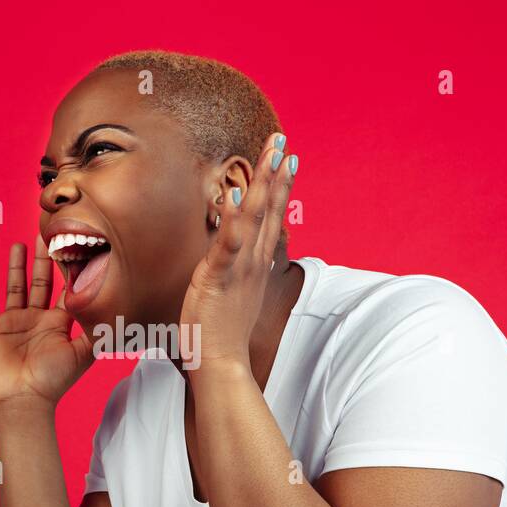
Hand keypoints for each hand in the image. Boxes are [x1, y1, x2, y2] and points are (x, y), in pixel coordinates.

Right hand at [0, 235, 94, 410]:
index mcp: (56, 322)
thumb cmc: (54, 379)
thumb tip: (118, 308)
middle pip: (39, 282)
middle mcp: (35, 318)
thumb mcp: (83, 353)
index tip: (72, 245)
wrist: (24, 399)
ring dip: (15, 266)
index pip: (62, 289)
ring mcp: (12, 321)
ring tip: (18, 245)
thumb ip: (99, 330)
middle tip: (45, 235)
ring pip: (13, 286)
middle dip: (42, 260)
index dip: (67, 269)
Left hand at [179, 132, 295, 374]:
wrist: (222, 366)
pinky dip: (233, 220)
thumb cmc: (221, 335)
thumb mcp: (231, 294)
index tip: (287, 159)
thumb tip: (231, 255)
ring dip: (264, 185)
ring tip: (272, 155)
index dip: (279, 187)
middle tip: (283, 141)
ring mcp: (239, 269)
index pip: (271, 218)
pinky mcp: (220, 279)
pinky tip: (237, 196)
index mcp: (255, 265)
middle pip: (269, 210)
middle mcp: (253, 263)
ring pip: (256, 220)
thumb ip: (233, 270)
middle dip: (276, 173)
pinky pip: (227, 245)